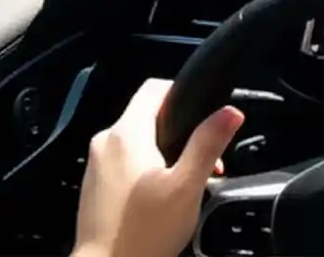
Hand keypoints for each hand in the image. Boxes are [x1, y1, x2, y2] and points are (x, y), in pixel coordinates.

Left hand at [73, 79, 244, 256]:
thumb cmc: (144, 234)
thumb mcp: (187, 186)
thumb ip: (208, 144)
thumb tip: (229, 113)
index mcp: (127, 134)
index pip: (154, 88)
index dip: (181, 94)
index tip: (202, 114)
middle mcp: (105, 142)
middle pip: (148, 117)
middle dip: (180, 134)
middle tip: (203, 162)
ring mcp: (96, 165)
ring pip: (136, 142)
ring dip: (163, 154)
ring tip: (184, 184)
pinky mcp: (94, 185)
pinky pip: (123, 163)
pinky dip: (144, 170)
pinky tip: (160, 198)